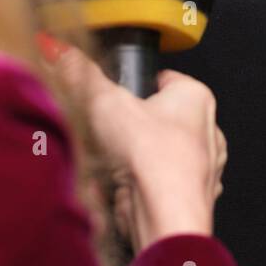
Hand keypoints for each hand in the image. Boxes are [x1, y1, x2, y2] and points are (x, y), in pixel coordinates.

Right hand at [49, 45, 226, 253]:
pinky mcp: (192, 198)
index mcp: (196, 97)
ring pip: (158, 155)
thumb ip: (79, 73)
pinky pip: (159, 185)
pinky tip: (123, 190)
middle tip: (110, 134)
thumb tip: (57, 49)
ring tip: (114, 165)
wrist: (166, 216)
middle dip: (130, 129)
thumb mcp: (103, 101)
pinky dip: (141, 187)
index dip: (135, 87)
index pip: (163, 79)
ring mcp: (204, 167)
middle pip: (157, 119)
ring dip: (134, 160)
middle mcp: (208, 131)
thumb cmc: (152, 157)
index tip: (116, 94)